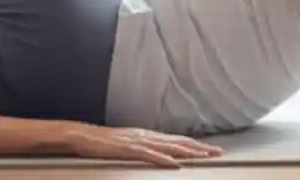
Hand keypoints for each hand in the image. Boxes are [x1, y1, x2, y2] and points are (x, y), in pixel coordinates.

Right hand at [60, 124, 222, 168]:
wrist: (82, 136)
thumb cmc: (102, 143)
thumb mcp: (127, 144)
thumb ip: (143, 147)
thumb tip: (158, 153)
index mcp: (146, 135)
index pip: (176, 140)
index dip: (195, 145)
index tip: (210, 149)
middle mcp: (146, 135)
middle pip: (178, 142)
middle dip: (199, 148)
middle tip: (217, 152)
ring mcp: (138, 142)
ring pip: (169, 147)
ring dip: (189, 152)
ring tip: (204, 156)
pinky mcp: (128, 149)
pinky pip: (149, 155)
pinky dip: (164, 160)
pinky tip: (175, 164)